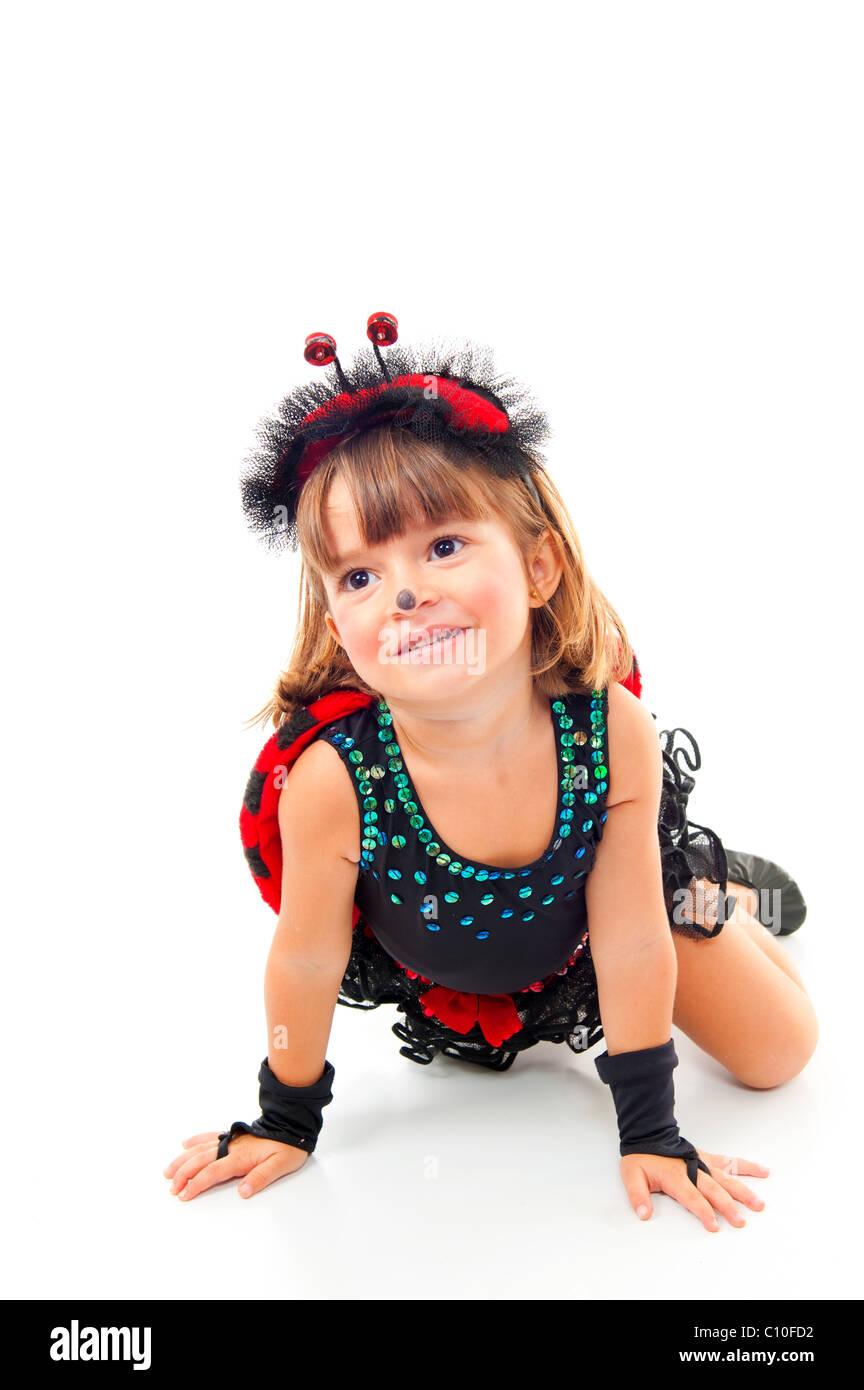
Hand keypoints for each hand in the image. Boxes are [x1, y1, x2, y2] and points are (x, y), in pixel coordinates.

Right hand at [163, 1130, 308, 1200]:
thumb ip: (261, 1178)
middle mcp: (231, 1147)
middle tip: (171, 1188)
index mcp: (241, 1157)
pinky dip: (196, 1140)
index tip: (184, 1194)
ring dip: (183, 1160)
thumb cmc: (287, 1147)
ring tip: (168, 1171)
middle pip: (201, 1160)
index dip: (197, 1184)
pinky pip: (210, 1137)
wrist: (291, 1124)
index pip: (213, 1172)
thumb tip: (243, 1192)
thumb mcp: (280, 1165)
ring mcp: (230, 1140)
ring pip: (200, 1149)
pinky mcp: (232, 1136)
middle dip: (183, 1174)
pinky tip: (185, 1144)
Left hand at [620, 1148, 768, 1230]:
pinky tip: (763, 1172)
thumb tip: (644, 1214)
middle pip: (714, 1190)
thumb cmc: (642, 1157)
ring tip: (759, 1204)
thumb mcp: (631, 1175)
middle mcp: (693, 1169)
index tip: (714, 1225)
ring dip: (743, 1191)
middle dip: (728, 1207)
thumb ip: (638, 1196)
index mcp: (675, 1176)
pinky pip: (730, 1162)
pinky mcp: (708, 1158)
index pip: (692, 1197)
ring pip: (727, 1178)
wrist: (648, 1133)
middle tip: (740, 1221)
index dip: (703, 1211)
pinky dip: (747, 1167)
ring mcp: (703, 1163)